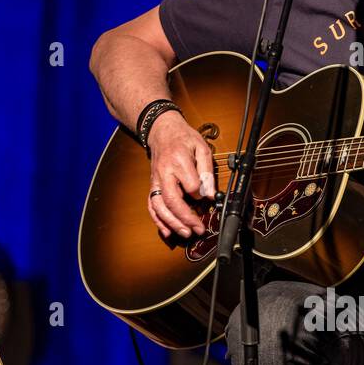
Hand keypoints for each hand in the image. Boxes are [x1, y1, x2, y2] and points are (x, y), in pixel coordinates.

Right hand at [147, 112, 215, 238]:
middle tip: (198, 229)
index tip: (207, 198)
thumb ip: (207, 171)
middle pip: (172, 199)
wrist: (161, 131)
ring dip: (172, 222)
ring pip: (160, 206)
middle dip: (185, 218)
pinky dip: (158, 220)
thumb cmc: (183, 138)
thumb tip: (211, 195)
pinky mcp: (153, 186)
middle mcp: (165, 173)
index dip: (200, 195)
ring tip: (185, 233)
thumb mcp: (201, 147)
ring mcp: (156, 180)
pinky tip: (167, 231)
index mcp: (179, 161)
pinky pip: (152, 206)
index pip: (191, 185)